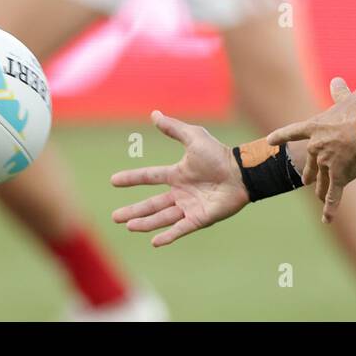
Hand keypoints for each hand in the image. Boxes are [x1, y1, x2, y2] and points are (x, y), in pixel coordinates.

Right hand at [111, 110, 248, 245]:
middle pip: (152, 204)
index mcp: (178, 175)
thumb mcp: (194, 137)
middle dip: (134, 211)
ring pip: (163, 217)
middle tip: (114, 217)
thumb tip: (154, 113)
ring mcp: (189, 207)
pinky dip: (168, 235)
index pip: (150, 177)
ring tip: (129, 226)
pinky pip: (181, 228)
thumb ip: (174, 128)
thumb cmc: (220, 155)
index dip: (132, 178)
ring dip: (146, 222)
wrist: (242, 172)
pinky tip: (154, 242)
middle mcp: (181, 193)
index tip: (113, 180)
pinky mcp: (200, 219)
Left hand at [267, 78, 355, 223]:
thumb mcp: (347, 100)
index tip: (269, 141)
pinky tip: (327, 219)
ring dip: (319, 188)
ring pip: (321, 179)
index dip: (280, 136)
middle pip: (310, 162)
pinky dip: (330, 209)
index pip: (292, 131)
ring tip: (317, 195)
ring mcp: (326, 163)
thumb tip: (336, 80)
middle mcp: (316, 147)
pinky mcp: (338, 176)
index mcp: (315, 127)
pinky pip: (333, 195)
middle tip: (306, 180)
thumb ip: (339, 93)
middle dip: (309, 172)